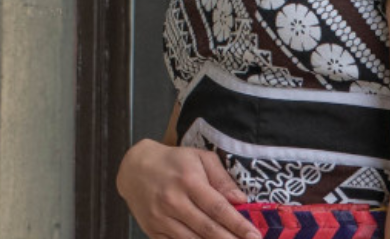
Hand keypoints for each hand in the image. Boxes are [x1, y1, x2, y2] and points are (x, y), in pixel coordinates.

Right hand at [117, 139, 260, 238]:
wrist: (134, 169)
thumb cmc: (174, 161)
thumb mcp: (201, 158)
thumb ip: (222, 179)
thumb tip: (241, 199)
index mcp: (189, 182)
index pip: (218, 208)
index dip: (238, 224)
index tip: (254, 235)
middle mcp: (173, 202)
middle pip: (207, 228)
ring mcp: (160, 219)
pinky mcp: (152, 230)